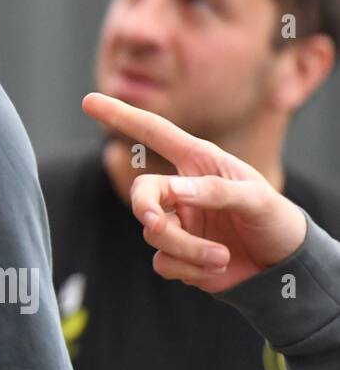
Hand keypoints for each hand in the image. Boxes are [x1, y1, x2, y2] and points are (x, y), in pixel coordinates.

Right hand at [81, 92, 307, 291]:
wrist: (283, 267)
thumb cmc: (274, 219)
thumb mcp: (256, 198)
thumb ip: (214, 191)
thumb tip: (172, 191)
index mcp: (198, 162)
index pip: (153, 132)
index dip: (120, 115)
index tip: (88, 101)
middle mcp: (180, 190)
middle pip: (143, 194)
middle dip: (148, 210)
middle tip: (159, 224)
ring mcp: (176, 222)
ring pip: (153, 233)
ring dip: (186, 248)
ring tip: (222, 257)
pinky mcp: (176, 254)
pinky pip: (162, 261)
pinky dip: (188, 268)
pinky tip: (216, 268)